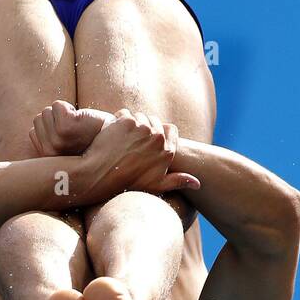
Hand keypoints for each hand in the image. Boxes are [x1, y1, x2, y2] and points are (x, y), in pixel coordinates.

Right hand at [29, 101, 107, 156]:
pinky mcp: (66, 128)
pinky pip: (57, 106)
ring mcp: (57, 141)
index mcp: (47, 160)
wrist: (116, 139)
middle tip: (76, 131)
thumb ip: (47, 142)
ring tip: (79, 127)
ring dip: (62, 114)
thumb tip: (30, 132)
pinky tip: (82, 120)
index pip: (32, 131)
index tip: (69, 137)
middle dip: (56, 119)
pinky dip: (69, 107)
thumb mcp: (64, 147)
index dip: (51, 127)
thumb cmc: (93, 143)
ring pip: (46, 112)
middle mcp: (50, 153)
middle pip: (38, 119)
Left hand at [79, 109, 199, 198]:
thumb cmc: (129, 184)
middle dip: (145, 128)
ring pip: (139, 116)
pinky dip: (118, 120)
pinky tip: (114, 134)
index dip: (161, 132)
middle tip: (132, 142)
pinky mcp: (126, 120)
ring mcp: (142, 127)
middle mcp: (158, 137)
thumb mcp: (157, 186)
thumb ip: (178, 181)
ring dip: (132, 124)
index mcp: (167, 151)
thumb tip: (198, 183)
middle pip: (155, 121)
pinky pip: (124, 113)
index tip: (149, 140)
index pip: (171, 130)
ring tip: (122, 140)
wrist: (101, 176)